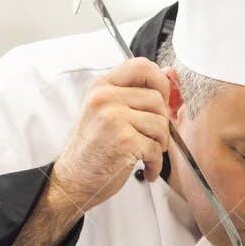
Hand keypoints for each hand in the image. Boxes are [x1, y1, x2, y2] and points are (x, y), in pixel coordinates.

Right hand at [49, 58, 172, 214]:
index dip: (160, 83)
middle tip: (151, 138)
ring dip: (159, 144)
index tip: (161, 101)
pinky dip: (155, 163)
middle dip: (161, 122)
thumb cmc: (93, 149)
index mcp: (101, 86)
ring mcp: (113, 117)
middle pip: (157, 98)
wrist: (73, 180)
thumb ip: (135, 92)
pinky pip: (156, 148)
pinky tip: (145, 168)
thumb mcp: (107, 111)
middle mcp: (105, 97)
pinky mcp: (124, 140)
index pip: (142, 65)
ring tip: (145, 153)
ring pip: (161, 123)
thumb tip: (171, 73)